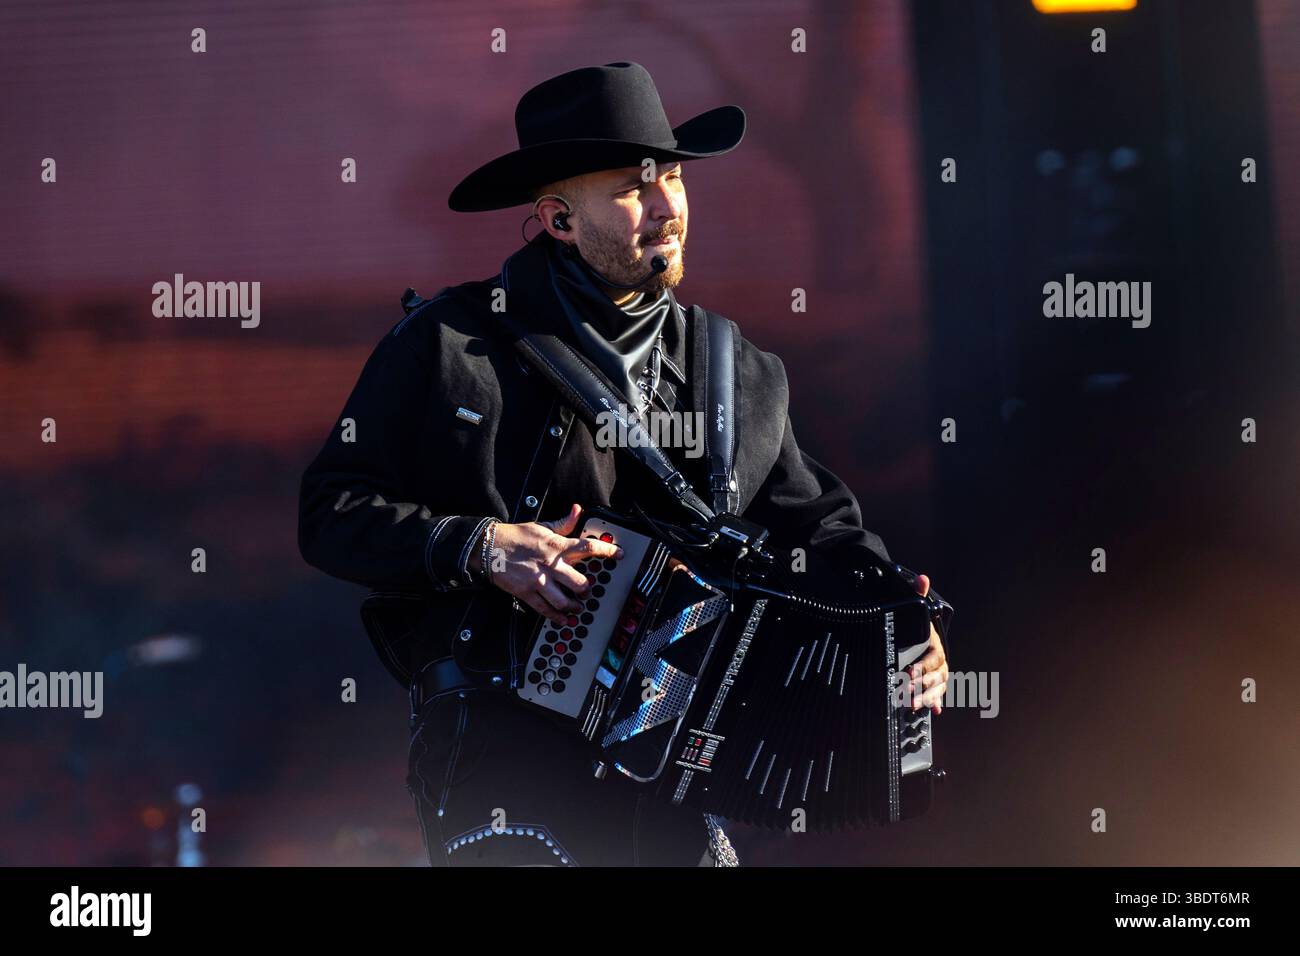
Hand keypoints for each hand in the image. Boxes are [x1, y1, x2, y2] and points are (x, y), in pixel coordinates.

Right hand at [472, 503, 622, 625]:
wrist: (489, 547)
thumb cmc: (516, 536)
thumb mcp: (542, 526)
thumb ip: (563, 523)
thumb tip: (577, 510)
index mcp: (557, 547)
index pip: (588, 548)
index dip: (607, 551)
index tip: (619, 554)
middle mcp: (551, 565)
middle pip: (580, 583)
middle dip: (588, 590)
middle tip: (588, 591)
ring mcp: (539, 581)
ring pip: (565, 601)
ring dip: (575, 607)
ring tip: (577, 607)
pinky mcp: (527, 593)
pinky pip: (545, 609)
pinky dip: (556, 617)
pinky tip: (563, 619)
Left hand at [906, 573, 948, 713]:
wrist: (921, 635)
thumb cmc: (917, 625)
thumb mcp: (916, 609)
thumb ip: (917, 593)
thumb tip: (922, 578)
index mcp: (936, 646)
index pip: (932, 658)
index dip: (921, 666)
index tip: (908, 672)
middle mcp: (940, 662)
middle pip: (935, 677)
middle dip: (922, 686)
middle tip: (907, 694)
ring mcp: (938, 674)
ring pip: (937, 688)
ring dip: (927, 697)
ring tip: (913, 705)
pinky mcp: (934, 683)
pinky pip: (937, 694)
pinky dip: (936, 702)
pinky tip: (934, 710)